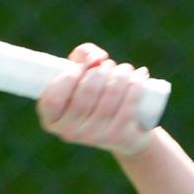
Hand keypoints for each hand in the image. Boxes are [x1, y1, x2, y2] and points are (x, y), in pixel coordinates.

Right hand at [38, 42, 157, 156]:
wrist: (125, 134)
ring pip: (111, 94)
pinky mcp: (120, 137)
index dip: (70, 75)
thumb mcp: (81, 76)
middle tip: (109, 67)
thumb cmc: (95, 97)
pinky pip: (129, 106)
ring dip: (121, 73)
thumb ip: (81, 56)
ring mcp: (95, 137)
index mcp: (52, 119)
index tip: (84, 66)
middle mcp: (70, 132)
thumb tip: (97, 59)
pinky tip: (141, 75)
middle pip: (87, 91)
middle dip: (101, 70)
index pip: (53, 97)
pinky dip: (136, 85)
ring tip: (125, 70)